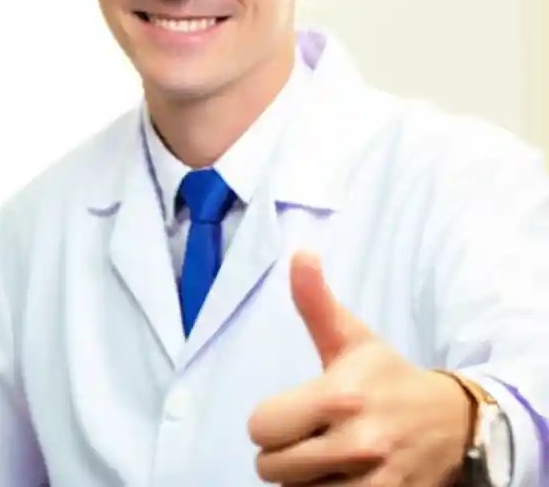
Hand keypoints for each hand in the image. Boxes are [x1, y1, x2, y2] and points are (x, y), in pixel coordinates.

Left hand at [247, 251, 471, 485]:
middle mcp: (356, 441)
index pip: (261, 427)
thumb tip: (299, 254)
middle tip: (310, 439)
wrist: (456, 422)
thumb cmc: (389, 378)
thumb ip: (316, 303)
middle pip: (272, 467)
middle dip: (284, 454)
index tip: (292, 416)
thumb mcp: (353, 340)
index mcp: (339, 395)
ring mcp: (374, 479)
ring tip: (328, 459)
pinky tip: (343, 476)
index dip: (269, 424)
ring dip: (306, 480)